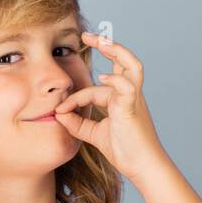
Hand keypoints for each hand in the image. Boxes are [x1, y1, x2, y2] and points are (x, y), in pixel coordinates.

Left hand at [53, 31, 170, 182]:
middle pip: (123, 60)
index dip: (74, 98)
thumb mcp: (94, 135)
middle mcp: (129, 95)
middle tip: (87, 35)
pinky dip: (115, 80)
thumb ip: (77, 123)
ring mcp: (133, 100)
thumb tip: (58, 114)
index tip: (58, 109)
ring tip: (101, 41)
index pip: (94, 89)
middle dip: (107, 45)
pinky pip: (127, 87)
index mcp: (120, 100)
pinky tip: (102, 78)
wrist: (143, 168)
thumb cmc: (125, 152)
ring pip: (131, 65)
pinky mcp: (133, 109)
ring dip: (117, 51)